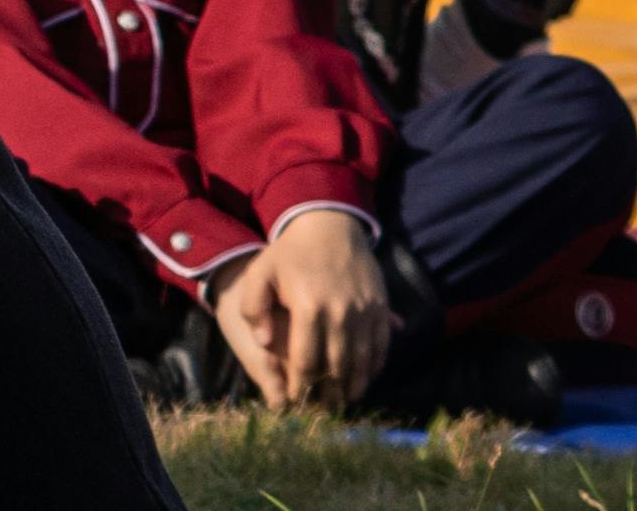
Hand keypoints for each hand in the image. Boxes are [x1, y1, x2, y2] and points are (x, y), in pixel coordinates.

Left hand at [212, 207, 394, 409]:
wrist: (329, 226)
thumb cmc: (289, 253)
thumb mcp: (259, 273)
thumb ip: (254, 308)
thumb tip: (264, 344)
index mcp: (309, 307)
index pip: (307, 359)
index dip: (302, 385)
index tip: (296, 400)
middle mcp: (341, 313)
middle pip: (337, 367)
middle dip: (329, 393)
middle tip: (322, 410)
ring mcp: (366, 312)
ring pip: (363, 362)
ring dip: (354, 386)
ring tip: (344, 401)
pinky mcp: (382, 309)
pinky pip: (382, 347)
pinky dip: (375, 367)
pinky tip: (365, 378)